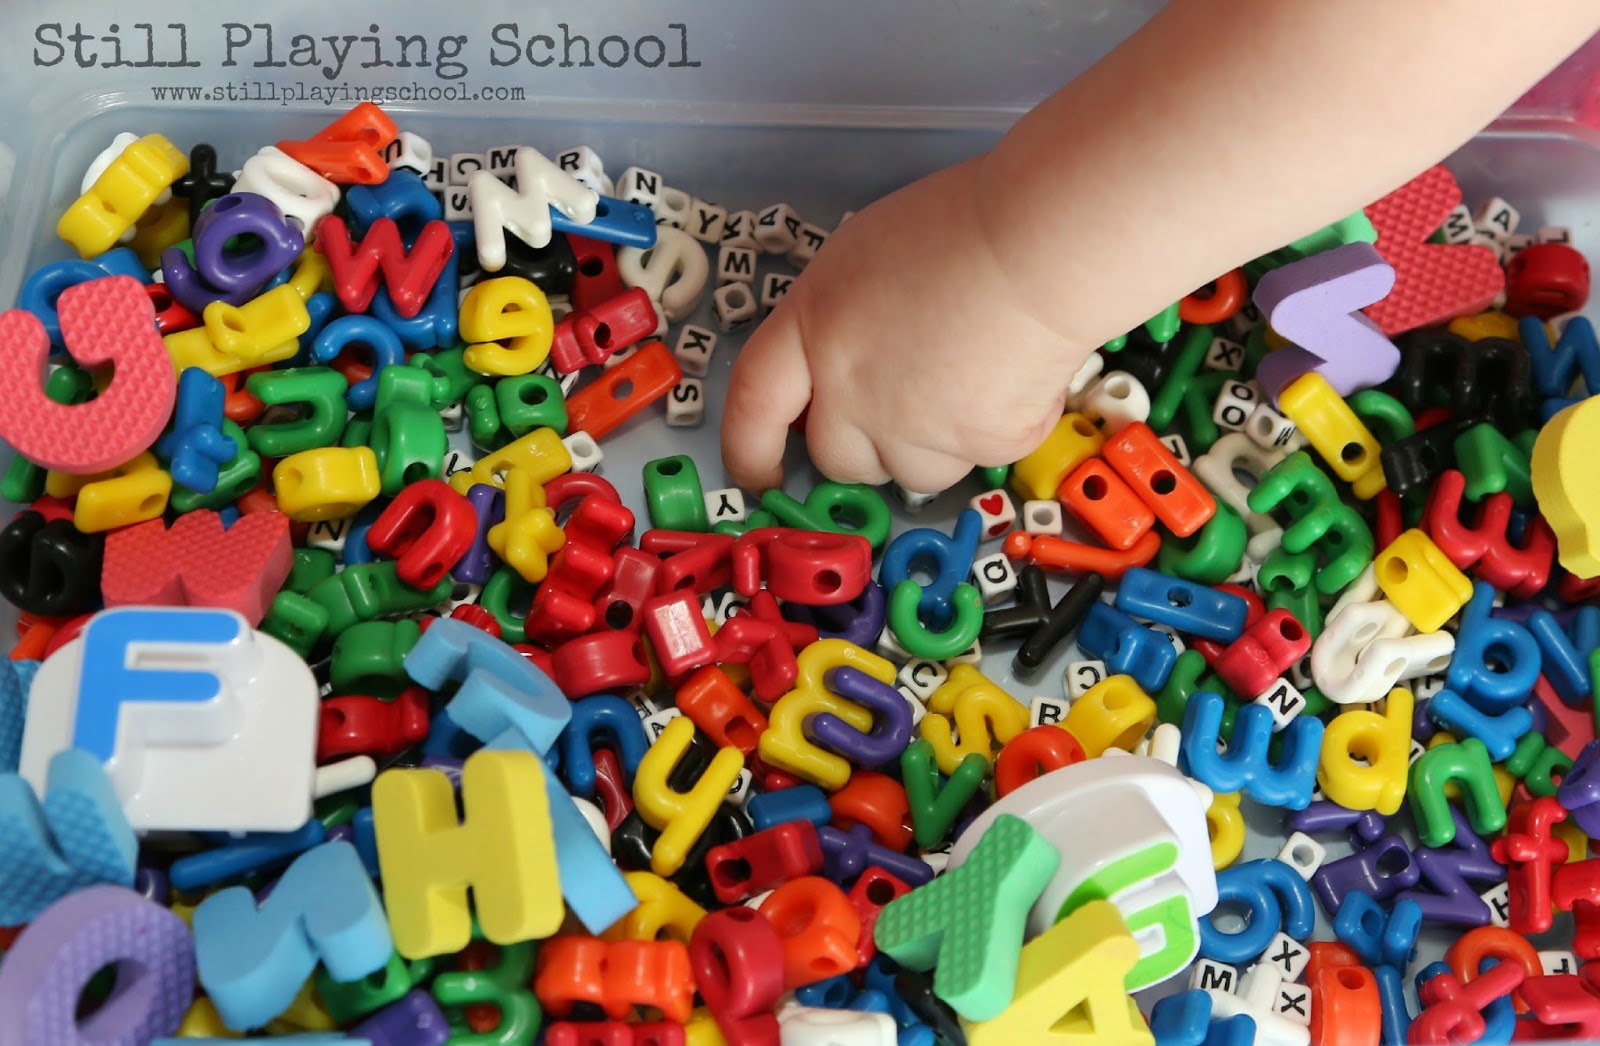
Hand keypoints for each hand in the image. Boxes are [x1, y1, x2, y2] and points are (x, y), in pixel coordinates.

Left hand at [720, 157, 1093, 494]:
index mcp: (812, 327)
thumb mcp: (863, 258)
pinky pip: (980, 457)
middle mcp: (850, 390)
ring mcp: (913, 429)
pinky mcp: (979, 449)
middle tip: (907, 401)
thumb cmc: (963, 226)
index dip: (749, 448)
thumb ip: (837, 324)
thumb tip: (845, 370)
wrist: (1044, 244)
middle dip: (864, 446)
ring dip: (933, 444)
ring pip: (911, 472)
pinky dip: (1000, 426)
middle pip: (837, 458)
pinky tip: (1016, 372)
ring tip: (973, 377)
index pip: (753, 406)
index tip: (760, 470)